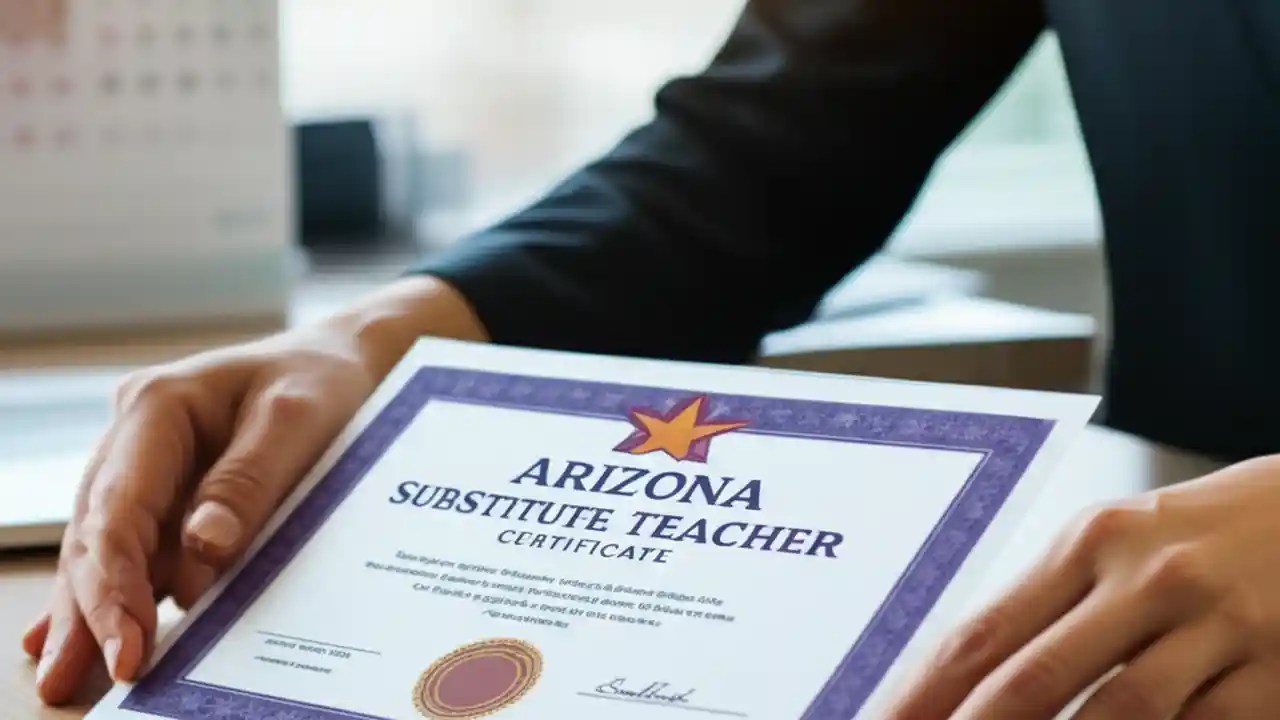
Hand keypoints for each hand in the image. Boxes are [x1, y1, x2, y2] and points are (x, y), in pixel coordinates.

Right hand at [20, 277, 484, 703]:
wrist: (344, 360)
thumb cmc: (323, 380)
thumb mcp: (298, 419)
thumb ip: (249, 482)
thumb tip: (203, 551)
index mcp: (157, 404)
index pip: (119, 507)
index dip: (114, 583)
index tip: (126, 645)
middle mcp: (137, 435)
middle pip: (99, 531)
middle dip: (90, 608)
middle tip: (81, 679)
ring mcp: (149, 465)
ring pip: (108, 545)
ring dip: (92, 609)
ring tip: (71, 676)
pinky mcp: (171, 492)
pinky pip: (140, 547)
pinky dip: (118, 591)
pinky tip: (81, 637)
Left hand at [886, 454, 1279, 719]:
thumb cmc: (1197, 534)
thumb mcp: (1112, 545)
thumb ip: (1046, 605)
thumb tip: (961, 673)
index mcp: (1091, 542)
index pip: (985, 631)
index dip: (925, 693)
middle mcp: (1149, 580)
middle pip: (1038, 679)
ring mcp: (1217, 630)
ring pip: (1119, 716)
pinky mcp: (1272, 675)